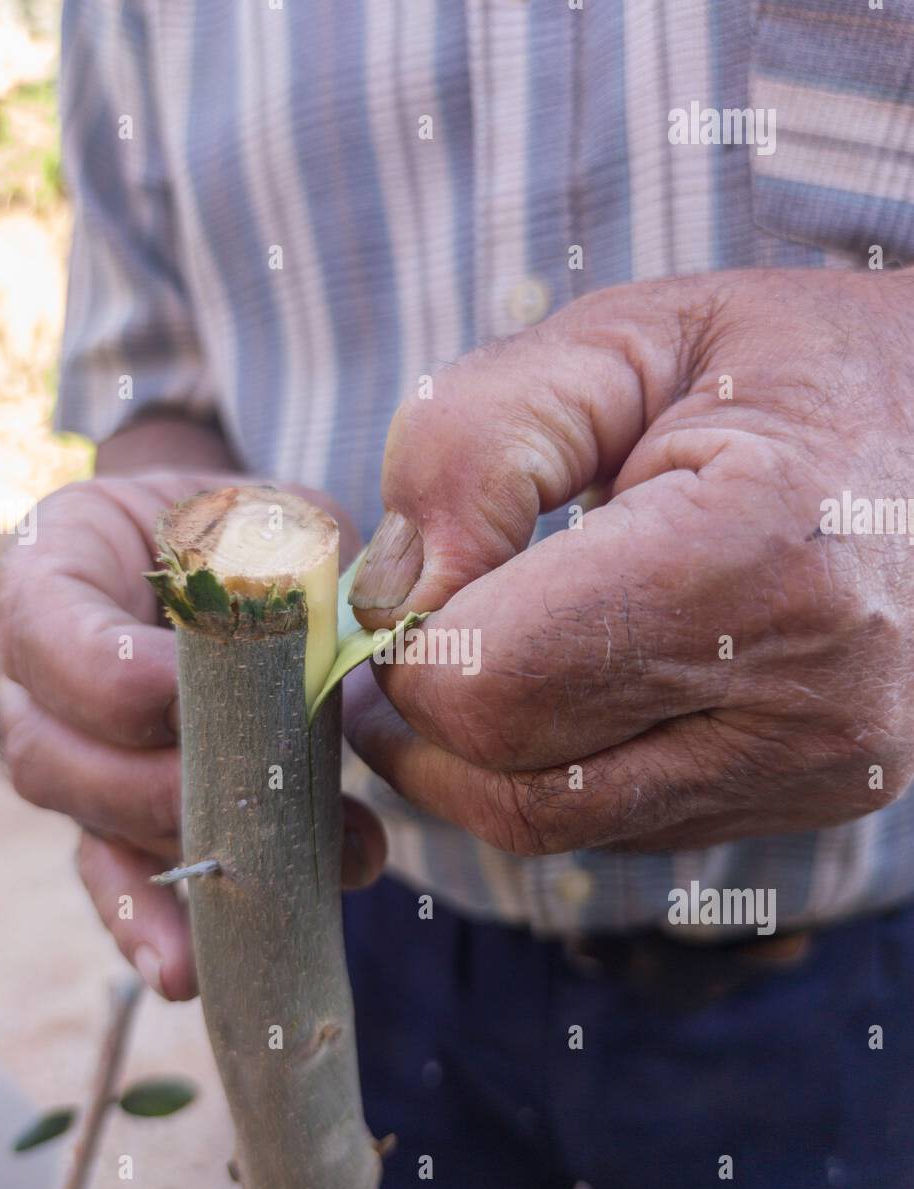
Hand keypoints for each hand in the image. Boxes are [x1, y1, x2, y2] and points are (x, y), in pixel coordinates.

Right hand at [0, 469, 380, 998]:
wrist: (217, 545)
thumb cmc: (242, 524)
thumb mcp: (269, 518)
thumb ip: (293, 575)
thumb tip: (349, 680)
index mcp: (53, 569)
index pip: (59, 642)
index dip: (132, 686)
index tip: (221, 703)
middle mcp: (33, 673)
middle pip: (62, 759)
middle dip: (170, 793)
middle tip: (270, 807)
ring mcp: (65, 750)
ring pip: (90, 827)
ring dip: (185, 868)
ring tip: (278, 896)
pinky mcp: (110, 813)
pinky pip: (113, 874)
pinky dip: (152, 922)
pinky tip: (186, 970)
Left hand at [347, 268, 913, 854]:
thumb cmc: (790, 367)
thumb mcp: (625, 341)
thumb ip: (475, 447)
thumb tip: (387, 598)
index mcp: (756, 554)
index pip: (495, 687)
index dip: (407, 650)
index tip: (403, 591)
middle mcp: (807, 698)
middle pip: (515, 784)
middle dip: (427, 719)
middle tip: (406, 639)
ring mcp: (820, 766)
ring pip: (563, 828)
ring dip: (481, 761)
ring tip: (467, 661)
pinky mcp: (818, 795)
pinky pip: (627, 822)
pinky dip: (562, 768)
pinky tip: (575, 685)